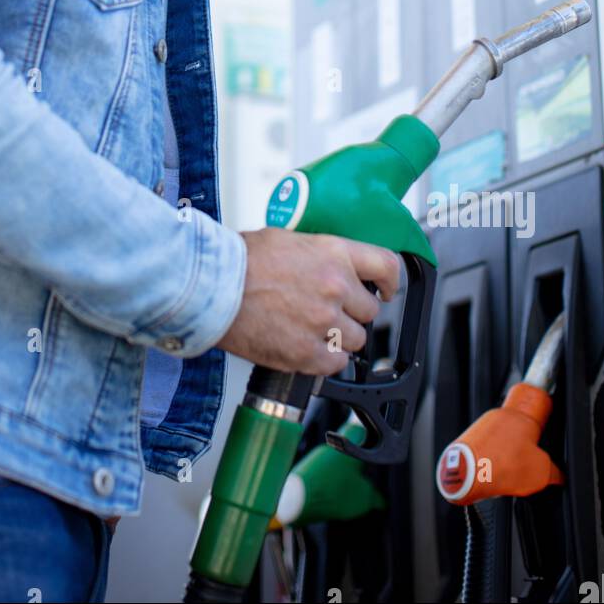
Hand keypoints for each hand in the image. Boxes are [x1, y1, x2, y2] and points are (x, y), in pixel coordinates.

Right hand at [214, 227, 400, 375]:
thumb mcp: (288, 240)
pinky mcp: (308, 352)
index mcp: (334, 254)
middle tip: (328, 311)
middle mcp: (336, 286)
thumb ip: (319, 254)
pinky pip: (336, 363)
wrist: (213, 287)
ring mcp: (324, 321)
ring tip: (311, 330)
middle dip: (352, 312)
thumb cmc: (239, 261)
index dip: (391, 281)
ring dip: (339, 337)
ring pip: (355, 339)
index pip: (386, 266)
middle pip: (369, 310)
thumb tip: (329, 264)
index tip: (386, 289)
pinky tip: (306, 348)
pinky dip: (324, 359)